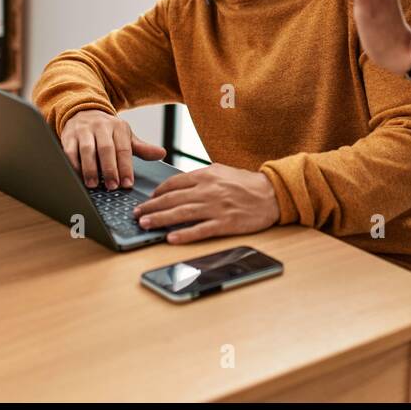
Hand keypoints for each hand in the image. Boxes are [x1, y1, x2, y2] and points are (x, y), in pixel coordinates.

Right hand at [59, 109, 167, 190]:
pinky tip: (77, 176)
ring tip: (93, 184)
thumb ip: (142, 148)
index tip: (127, 183)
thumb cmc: (107, 131)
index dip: (126, 167)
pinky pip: (70, 151)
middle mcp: (101, 127)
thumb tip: (162, 154)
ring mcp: (84, 131)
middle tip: (112, 186)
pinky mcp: (68, 136)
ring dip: (90, 169)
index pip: (124, 149)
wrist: (83, 112)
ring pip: (87, 150)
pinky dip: (73, 164)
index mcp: (118, 127)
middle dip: (110, 169)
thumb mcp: (125, 137)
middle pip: (106, 149)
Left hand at [132, 163, 279, 243]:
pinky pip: (200, 230)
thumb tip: (179, 184)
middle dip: (151, 207)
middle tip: (137, 214)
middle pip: (173, 199)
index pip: (174, 183)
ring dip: (160, 220)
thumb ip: (201, 177)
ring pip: (181, 214)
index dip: (158, 192)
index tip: (148, 199)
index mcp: (207, 176)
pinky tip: (171, 238)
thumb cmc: (247, 184)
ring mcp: (216, 207)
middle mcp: (209, 190)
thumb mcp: (222, 172)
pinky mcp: (225, 223)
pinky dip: (184, 234)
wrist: (273, 194)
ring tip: (145, 224)